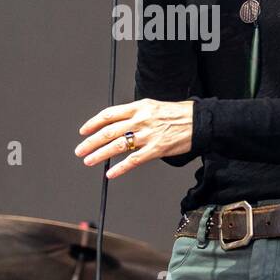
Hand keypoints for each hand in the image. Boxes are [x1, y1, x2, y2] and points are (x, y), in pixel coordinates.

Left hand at [75, 98, 193, 178]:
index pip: (109, 114)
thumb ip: (135, 114)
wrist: (199, 121)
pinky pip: (134, 160)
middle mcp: (140, 120)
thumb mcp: (152, 106)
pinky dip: (120, 167)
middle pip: (109, 131)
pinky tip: (111, 173)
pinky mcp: (156, 149)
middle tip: (80, 150)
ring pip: (118, 146)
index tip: (84, 131)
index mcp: (138, 107)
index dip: (93, 123)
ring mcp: (148, 135)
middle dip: (91, 142)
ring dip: (100, 154)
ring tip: (89, 161)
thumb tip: (117, 123)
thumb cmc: (177, 114)